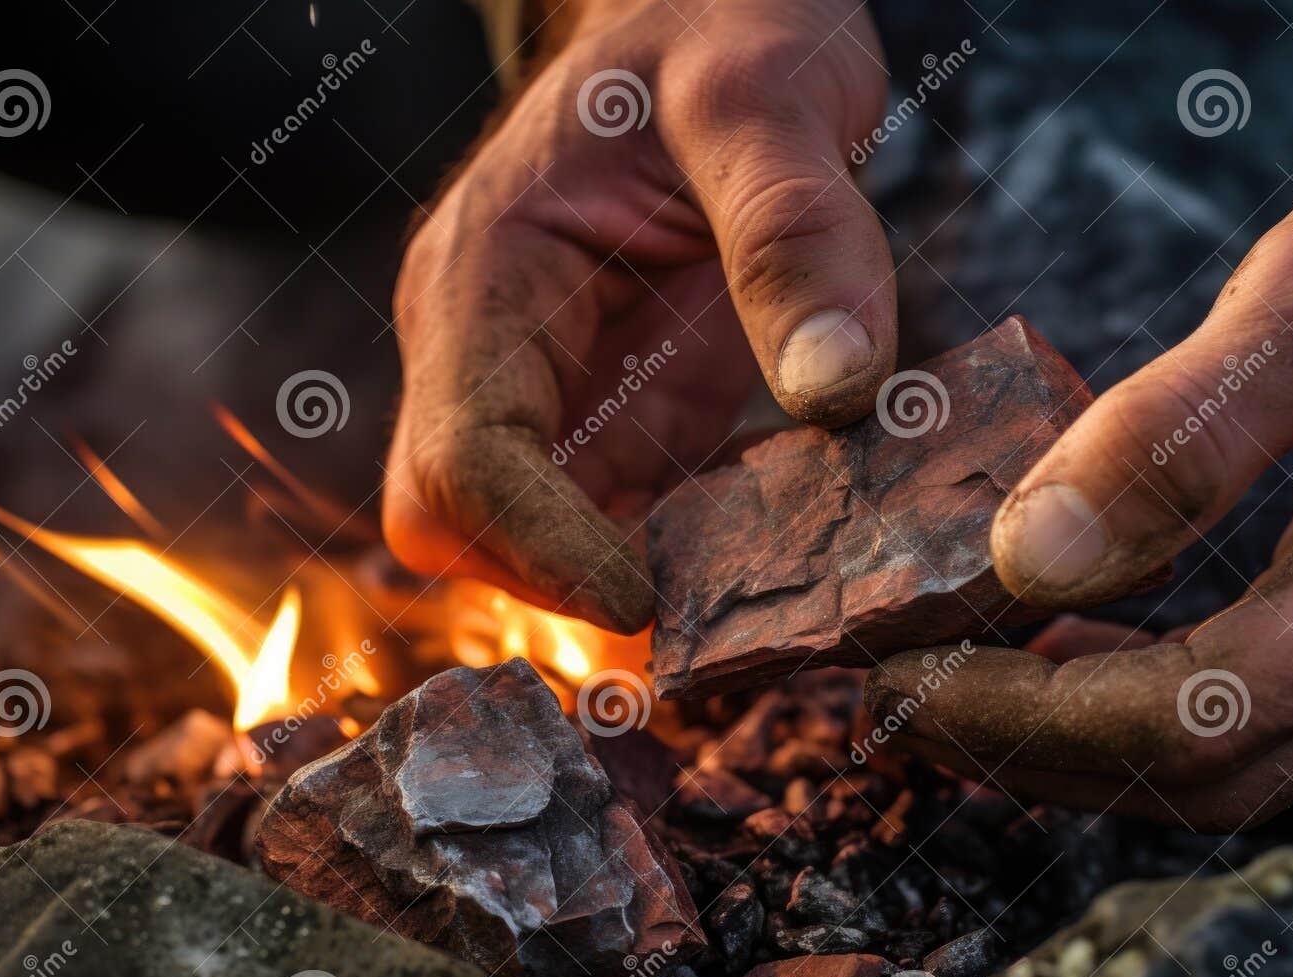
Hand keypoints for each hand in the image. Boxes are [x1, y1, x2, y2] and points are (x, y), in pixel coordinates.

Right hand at [384, 0, 894, 630]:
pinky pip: (620, 522)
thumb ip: (793, 228)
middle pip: (465, 529)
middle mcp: (490, 349)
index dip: (538, 547)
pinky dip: (686, 553)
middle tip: (714, 602)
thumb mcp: (767, 95)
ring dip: (637, 581)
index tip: (649, 592)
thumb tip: (834, 388)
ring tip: (765, 583)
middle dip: (566, 581)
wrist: (715, 21)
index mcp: (487, 277)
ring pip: (537, 547)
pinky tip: (778, 537)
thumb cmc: (720, 31)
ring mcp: (549, 389)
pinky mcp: (616, 414)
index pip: (459, 460)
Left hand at [867, 84, 1292, 829]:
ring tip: (949, 685)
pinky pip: (1250, 705)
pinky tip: (1057, 649)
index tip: (909, 677)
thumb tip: (1029, 559)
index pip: (1196, 717)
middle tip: (898, 697)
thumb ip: (1180, 434)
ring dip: (1075, 740)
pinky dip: (1134, 698)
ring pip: (1225, 760)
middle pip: (1205, 772)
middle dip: (1032, 750)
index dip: (1032, 719)